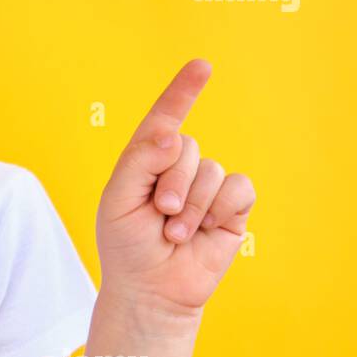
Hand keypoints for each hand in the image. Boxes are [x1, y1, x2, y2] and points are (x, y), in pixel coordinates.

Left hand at [96, 59, 255, 326]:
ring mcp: (207, 187)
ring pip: (211, 171)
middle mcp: (178, 168)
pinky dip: (220, 210)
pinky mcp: (232, 208)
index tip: (202, 66)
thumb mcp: (118, 200)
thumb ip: (139, 162)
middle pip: (187, 146)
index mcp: (146, 160)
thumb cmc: (127, 245)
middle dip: (172, 183)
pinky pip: (238, 189)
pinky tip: (205, 231)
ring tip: (175, 234)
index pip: (164, 119)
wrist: (151, 290)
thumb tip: (173, 135)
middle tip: (160, 215)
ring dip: (192, 207)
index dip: (183, 92)